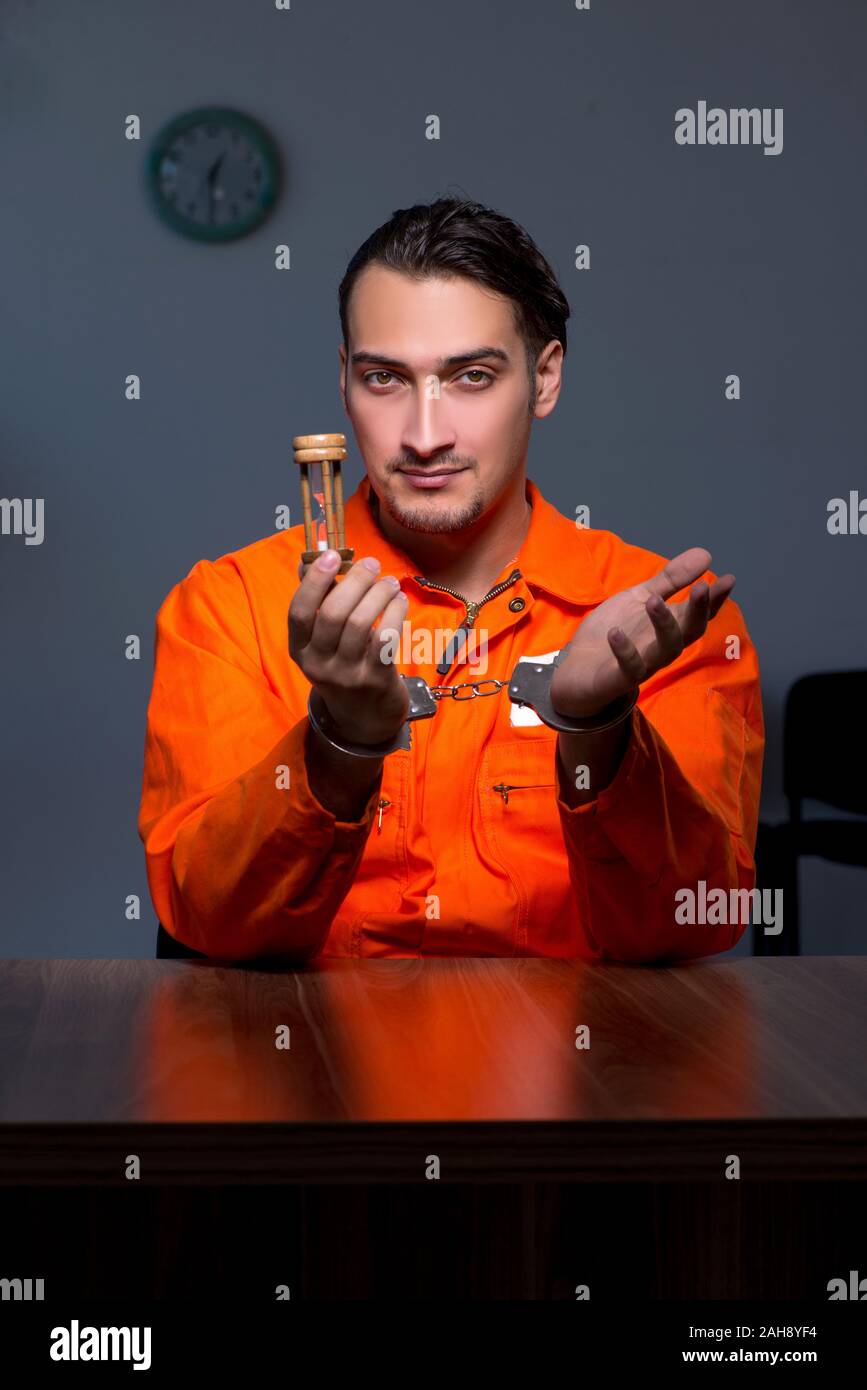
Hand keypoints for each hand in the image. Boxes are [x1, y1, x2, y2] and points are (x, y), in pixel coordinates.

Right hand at [289, 550, 409, 745]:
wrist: (364, 717)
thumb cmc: (342, 664)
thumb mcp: (322, 641)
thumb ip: (318, 601)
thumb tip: (314, 558)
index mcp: (300, 650)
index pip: (299, 612)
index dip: (314, 581)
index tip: (333, 556)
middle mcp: (319, 664)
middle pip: (334, 614)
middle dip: (356, 582)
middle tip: (372, 565)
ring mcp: (347, 675)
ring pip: (361, 623)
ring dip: (378, 594)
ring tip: (389, 582)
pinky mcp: (375, 680)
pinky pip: (386, 638)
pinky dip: (394, 613)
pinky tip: (399, 601)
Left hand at [549, 547, 735, 718]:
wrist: (577, 669)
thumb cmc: (614, 632)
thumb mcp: (640, 597)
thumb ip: (670, 580)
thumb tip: (706, 555)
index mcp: (671, 626)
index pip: (700, 613)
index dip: (716, 599)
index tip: (729, 579)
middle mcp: (664, 646)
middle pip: (690, 632)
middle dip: (698, 610)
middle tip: (701, 587)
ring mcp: (645, 664)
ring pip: (666, 650)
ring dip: (663, 625)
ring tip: (654, 601)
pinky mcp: (620, 678)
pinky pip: (630, 668)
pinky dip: (625, 651)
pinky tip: (616, 633)